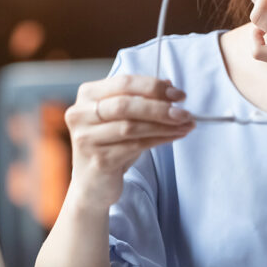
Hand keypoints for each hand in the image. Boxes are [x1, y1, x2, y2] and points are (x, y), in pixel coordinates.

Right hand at [64, 74, 193, 208]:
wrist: (93, 184)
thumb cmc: (110, 145)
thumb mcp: (123, 117)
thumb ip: (141, 99)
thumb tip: (169, 85)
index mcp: (87, 94)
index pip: (124, 83)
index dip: (153, 86)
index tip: (178, 95)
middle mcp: (80, 114)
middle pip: (125, 105)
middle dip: (159, 108)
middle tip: (184, 113)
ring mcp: (86, 138)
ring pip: (131, 127)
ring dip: (163, 125)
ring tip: (185, 125)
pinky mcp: (98, 160)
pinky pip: (135, 146)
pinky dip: (159, 140)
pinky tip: (174, 137)